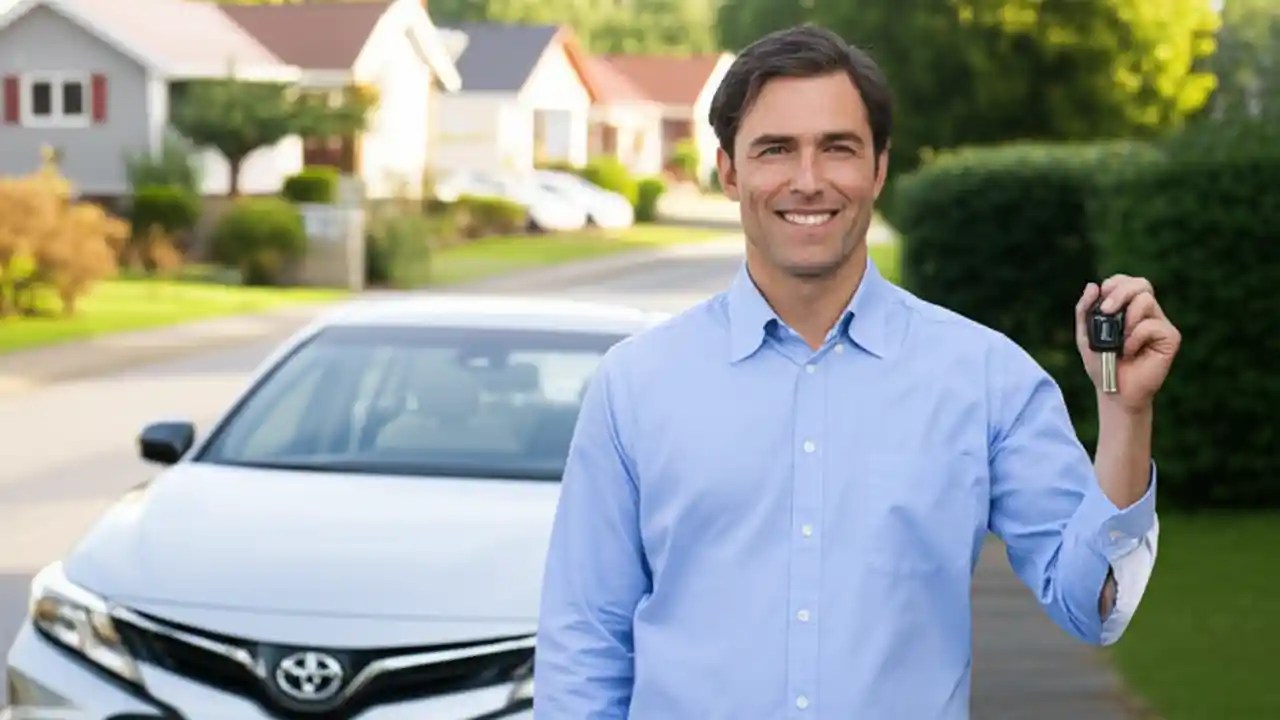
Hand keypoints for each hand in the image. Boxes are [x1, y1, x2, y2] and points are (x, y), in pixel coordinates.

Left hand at [1074, 275, 1181, 412]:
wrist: (1114, 392)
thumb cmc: (1102, 364)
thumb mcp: (1085, 335)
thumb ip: (1085, 310)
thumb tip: (1092, 286)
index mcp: (1128, 308)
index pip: (1127, 281)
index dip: (1115, 284)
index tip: (1102, 299)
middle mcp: (1146, 313)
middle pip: (1141, 284)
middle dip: (1120, 293)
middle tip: (1107, 310)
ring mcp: (1160, 323)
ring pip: (1146, 300)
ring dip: (1127, 319)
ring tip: (1119, 341)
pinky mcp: (1170, 338)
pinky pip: (1151, 325)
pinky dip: (1134, 338)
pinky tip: (1129, 352)